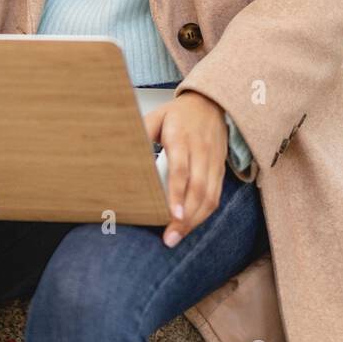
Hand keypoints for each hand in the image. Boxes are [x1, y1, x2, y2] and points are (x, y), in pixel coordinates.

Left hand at [143, 92, 226, 247]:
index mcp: (181, 136)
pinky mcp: (220, 168)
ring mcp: (213, 160)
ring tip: (177, 236)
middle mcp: (200, 149)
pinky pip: (216, 195)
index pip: (181, 168)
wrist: (209, 103)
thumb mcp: (156, 117)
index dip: (177, 193)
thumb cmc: (177, 114)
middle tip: (170, 237)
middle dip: (185, 216)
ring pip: (210, 195)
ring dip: (195, 220)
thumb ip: (142, 134)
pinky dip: (204, 213)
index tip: (172, 214)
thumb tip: (122, 153)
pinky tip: (190, 225)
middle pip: (197, 188)